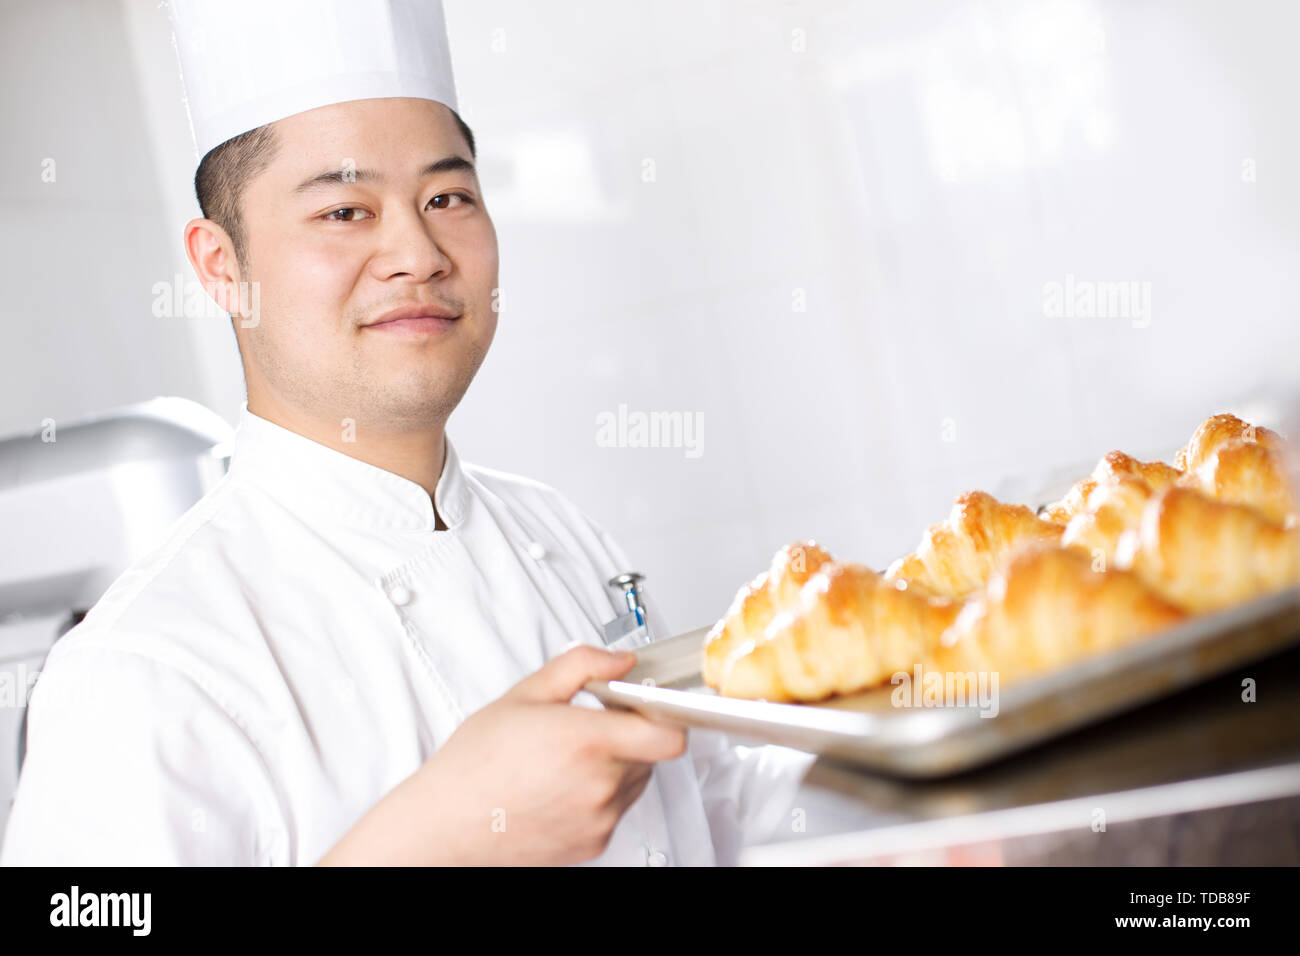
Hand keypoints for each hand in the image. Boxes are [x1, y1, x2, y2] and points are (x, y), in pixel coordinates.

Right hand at [317, 644, 687, 865]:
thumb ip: (582, 665)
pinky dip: (599, 794)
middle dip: (630, 734)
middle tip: (590, 724)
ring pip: (635, 782)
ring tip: (566, 758)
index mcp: (587, 741)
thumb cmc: (473, 765)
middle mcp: (600, 785)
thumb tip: (620, 660)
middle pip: (652, 753)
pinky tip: (561, 784)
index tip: (646, 704)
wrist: (445, 824)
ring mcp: (598, 819)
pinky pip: (615, 810)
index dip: (665, 714)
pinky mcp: (593, 844)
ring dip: (616, 765)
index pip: (669, 734)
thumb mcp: (524, 694)